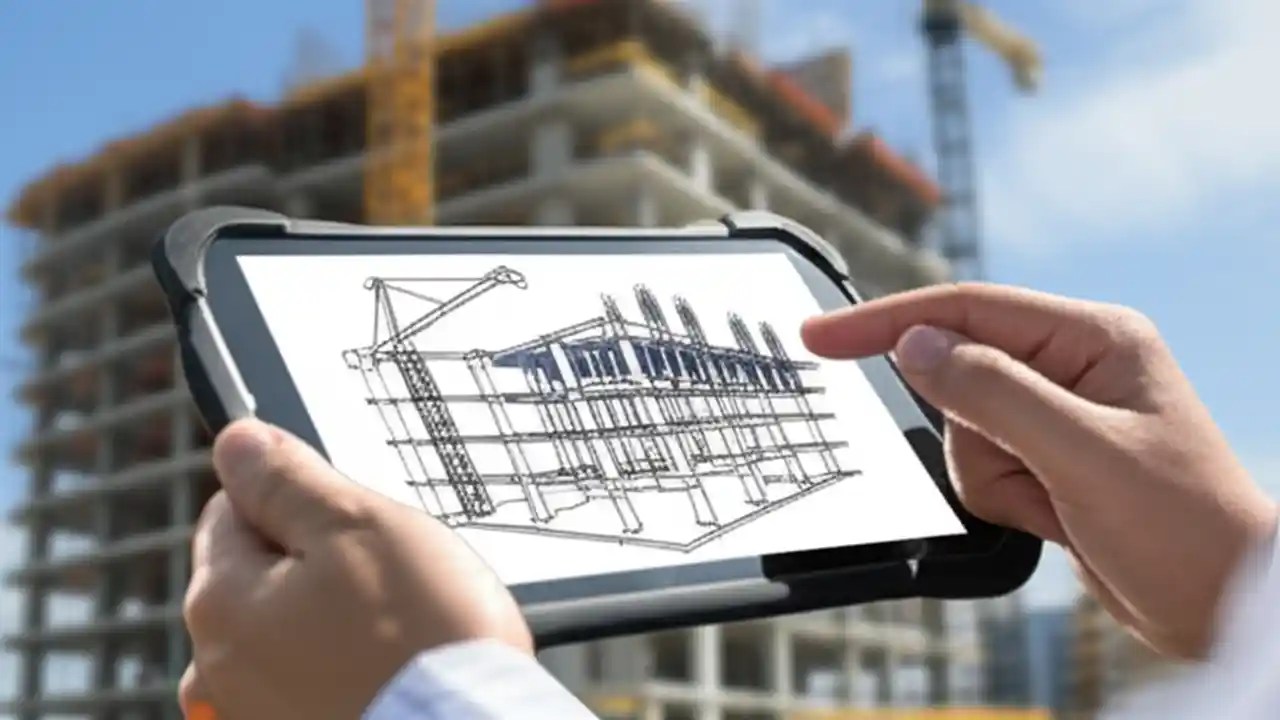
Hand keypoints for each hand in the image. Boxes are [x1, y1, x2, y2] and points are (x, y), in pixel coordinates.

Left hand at [179, 418, 530, 719]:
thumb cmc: (422, 637)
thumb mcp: (359, 526)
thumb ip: (287, 481)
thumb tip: (237, 442)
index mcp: (221, 598)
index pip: (233, 508)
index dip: (300, 500)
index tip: (356, 518)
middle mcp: (216, 666)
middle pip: (257, 576)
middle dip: (315, 565)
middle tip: (392, 577)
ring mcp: (252, 714)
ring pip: (283, 636)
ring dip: (327, 625)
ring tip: (397, 634)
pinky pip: (307, 687)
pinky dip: (339, 674)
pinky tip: (385, 675)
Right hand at [802, 283, 1277, 659]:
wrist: (1221, 607)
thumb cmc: (1185, 526)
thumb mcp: (1083, 452)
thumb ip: (993, 391)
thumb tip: (914, 345)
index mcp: (1093, 338)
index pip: (966, 310)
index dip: (887, 321)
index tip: (818, 335)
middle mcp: (1073, 366)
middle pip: (959, 376)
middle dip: (976, 437)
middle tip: (1034, 475)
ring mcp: (1058, 416)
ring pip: (963, 429)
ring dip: (994, 477)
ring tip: (1055, 504)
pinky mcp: (1048, 459)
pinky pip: (982, 467)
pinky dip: (1003, 499)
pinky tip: (1055, 517)